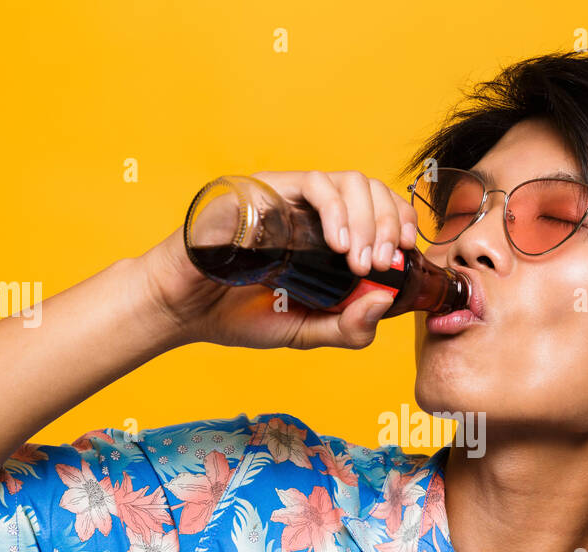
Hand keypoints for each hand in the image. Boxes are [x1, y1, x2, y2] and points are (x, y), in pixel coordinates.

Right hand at [137, 169, 419, 349]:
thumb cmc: (238, 316)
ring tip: (361, 262)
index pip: (378, 209)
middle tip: (381, 265)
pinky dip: (336, 211)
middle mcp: (310, 209)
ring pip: (348, 182)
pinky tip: (340, 244)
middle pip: (370, 191)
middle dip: (388, 225)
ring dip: (368, 219)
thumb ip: (349, 328)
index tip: (406, 253)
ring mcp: (287, 196)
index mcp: (325, 234)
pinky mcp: (263, 190)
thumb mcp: (307, 333)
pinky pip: (313, 184)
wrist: (181, 310)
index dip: (400, 223)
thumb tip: (387, 299)